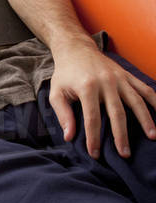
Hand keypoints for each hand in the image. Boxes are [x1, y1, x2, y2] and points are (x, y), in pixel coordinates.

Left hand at [49, 40, 155, 158]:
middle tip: (125, 154)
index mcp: (87, 87)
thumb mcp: (56, 93)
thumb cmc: (65, 74)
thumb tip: (69, 137)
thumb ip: (63, 114)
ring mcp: (119, 78)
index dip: (94, 138)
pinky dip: (154, 100)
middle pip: (117, 113)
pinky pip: (144, 88)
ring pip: (136, 101)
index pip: (92, 118)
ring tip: (152, 136)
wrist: (76, 49)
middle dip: (121, 135)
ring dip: (145, 119)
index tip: (95, 154)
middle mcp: (106, 82)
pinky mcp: (127, 75)